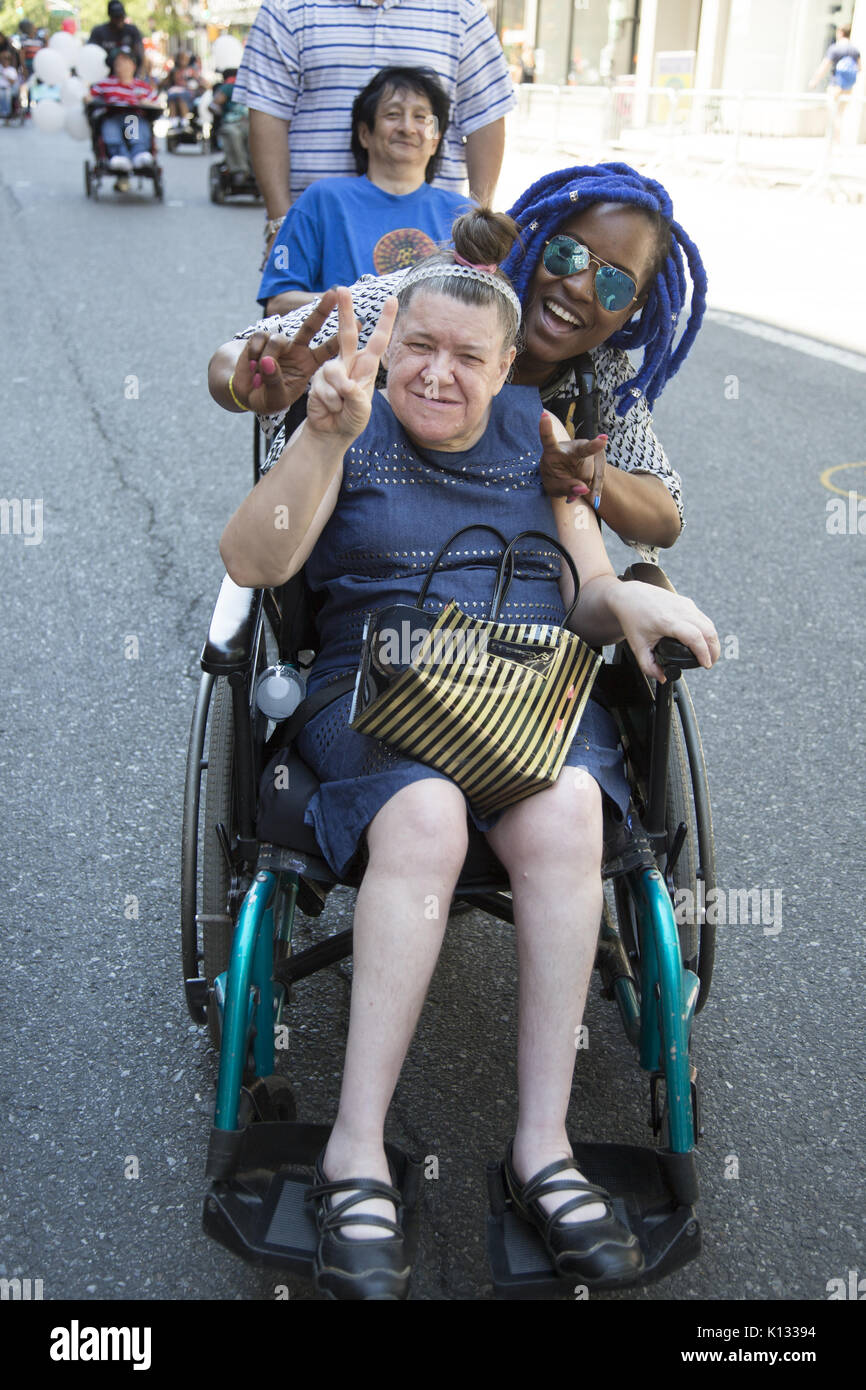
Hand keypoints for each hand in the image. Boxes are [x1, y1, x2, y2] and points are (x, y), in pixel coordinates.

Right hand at [231, 290, 341, 413]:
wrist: (245, 396)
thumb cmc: (267, 400)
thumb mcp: (276, 399)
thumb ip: (275, 382)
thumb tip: (269, 360)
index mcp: (308, 364)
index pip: (328, 350)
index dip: (342, 338)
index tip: (360, 323)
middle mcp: (296, 350)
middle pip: (311, 326)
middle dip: (322, 310)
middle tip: (333, 293)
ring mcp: (279, 344)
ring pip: (278, 339)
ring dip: (268, 358)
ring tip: (260, 377)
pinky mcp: (260, 339)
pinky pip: (261, 339)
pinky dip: (255, 353)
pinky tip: (252, 366)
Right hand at [306, 287, 397, 442]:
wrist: (332, 431)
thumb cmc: (352, 419)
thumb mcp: (361, 411)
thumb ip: (356, 397)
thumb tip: (345, 384)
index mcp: (366, 367)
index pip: (378, 341)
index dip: (385, 321)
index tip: (393, 300)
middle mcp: (349, 363)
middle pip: (346, 333)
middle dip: (344, 311)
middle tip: (341, 289)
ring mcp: (332, 369)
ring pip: (334, 372)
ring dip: (338, 394)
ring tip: (340, 407)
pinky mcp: (317, 379)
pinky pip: (323, 387)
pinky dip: (329, 401)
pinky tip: (330, 407)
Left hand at [539, 410, 606, 508]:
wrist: (570, 478)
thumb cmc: (557, 479)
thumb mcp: (555, 489)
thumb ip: (566, 488)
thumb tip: (584, 489)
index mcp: (553, 452)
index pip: (548, 439)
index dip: (545, 428)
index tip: (543, 416)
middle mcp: (572, 448)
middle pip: (583, 449)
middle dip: (594, 445)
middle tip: (603, 440)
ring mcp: (587, 452)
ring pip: (594, 472)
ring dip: (590, 485)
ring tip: (585, 494)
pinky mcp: (599, 457)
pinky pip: (600, 477)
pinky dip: (596, 488)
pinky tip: (593, 496)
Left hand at [612, 581, 719, 682]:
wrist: (630, 596)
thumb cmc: (633, 618)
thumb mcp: (637, 646)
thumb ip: (648, 666)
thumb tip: (663, 678)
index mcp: (667, 621)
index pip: (694, 637)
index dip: (703, 653)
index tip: (705, 665)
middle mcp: (680, 610)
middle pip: (708, 631)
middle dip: (713, 650)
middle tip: (709, 663)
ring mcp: (685, 605)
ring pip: (708, 624)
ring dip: (713, 641)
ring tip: (709, 655)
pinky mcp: (687, 603)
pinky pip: (703, 618)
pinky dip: (708, 631)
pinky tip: (704, 642)